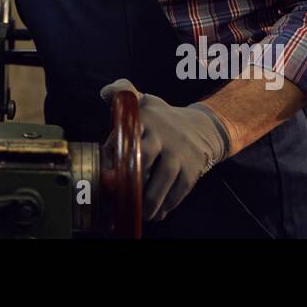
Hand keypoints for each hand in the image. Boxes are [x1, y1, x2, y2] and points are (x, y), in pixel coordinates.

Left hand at [100, 79, 231, 220]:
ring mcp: (179, 153)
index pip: (128, 131)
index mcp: (145, 118)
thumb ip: (122, 93)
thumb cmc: (162, 118)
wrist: (202, 127)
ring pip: (163, 179)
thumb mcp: (144, 101)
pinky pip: (179, 190)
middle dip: (130, 177)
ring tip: (137, 212)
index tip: (106, 167)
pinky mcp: (192, 169)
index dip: (115, 148)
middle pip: (144, 156)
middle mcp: (163, 134)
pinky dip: (166, 205)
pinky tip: (156, 214)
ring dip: (148, 200)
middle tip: (118, 194)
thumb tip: (105, 92)